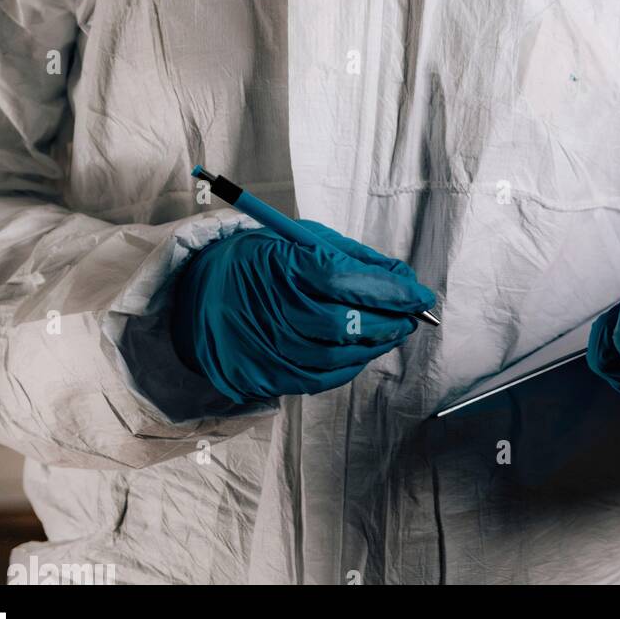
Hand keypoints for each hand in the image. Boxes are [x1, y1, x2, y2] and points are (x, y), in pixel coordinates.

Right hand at [169, 224, 436, 404]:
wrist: (200, 298)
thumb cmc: (261, 261)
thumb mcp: (300, 240)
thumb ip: (352, 257)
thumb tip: (403, 278)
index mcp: (279, 265)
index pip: (343, 280)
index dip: (388, 290)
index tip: (419, 293)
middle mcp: (270, 310)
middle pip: (344, 324)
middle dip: (389, 320)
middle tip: (413, 314)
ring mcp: (265, 348)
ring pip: (336, 356)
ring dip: (375, 345)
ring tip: (394, 330)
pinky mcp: (264, 377)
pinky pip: (320, 378)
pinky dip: (351, 365)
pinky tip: (364, 349)